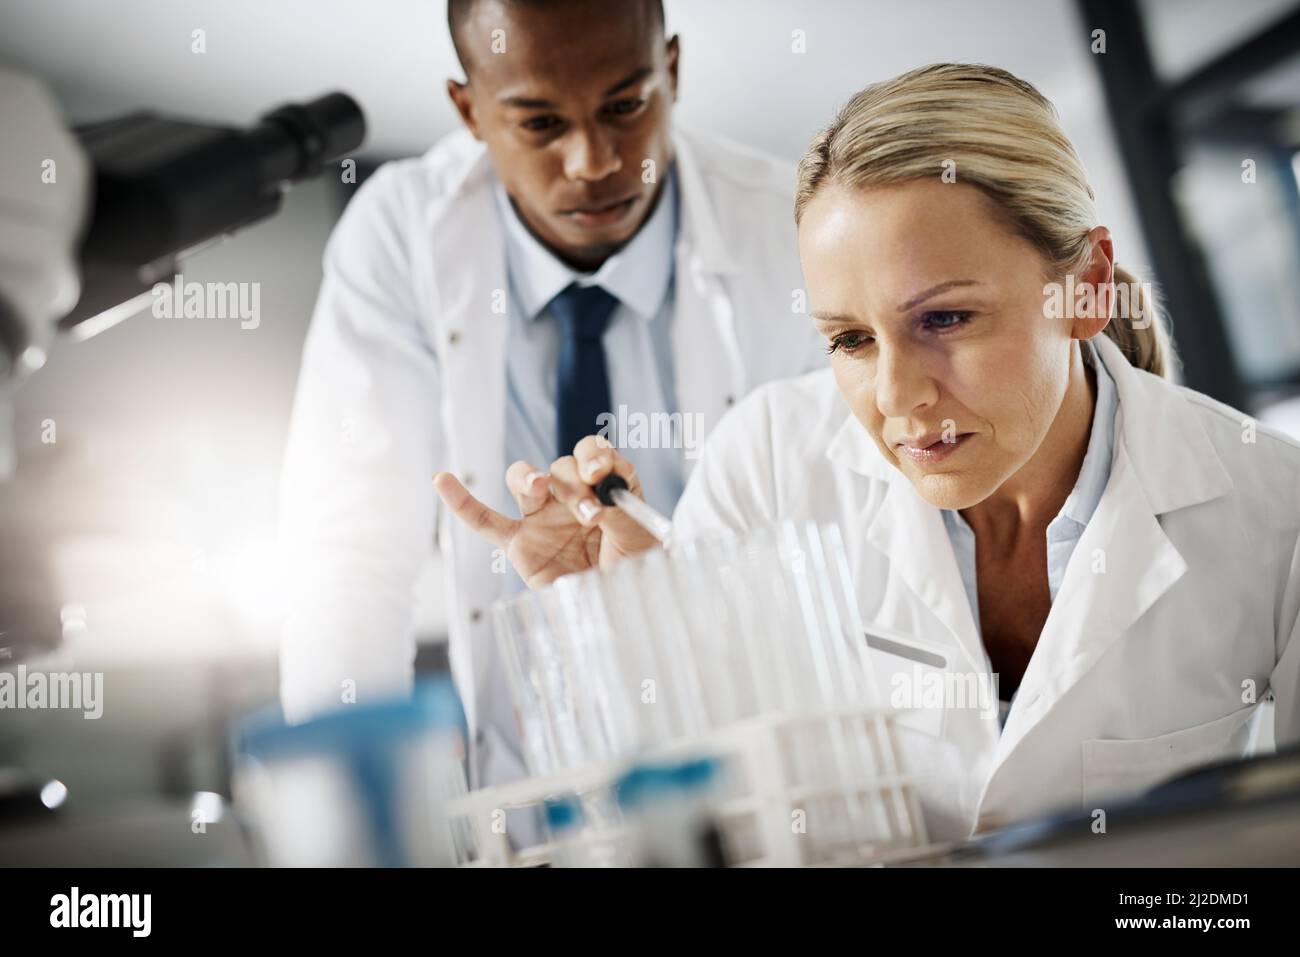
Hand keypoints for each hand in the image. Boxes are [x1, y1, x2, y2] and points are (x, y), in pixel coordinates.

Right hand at [433, 436, 660, 589]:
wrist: (624, 613)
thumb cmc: (638, 573)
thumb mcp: (640, 540)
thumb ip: (621, 513)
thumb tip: (598, 497)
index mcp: (607, 488)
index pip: (593, 454)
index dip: (594, 455)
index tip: (600, 472)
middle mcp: (574, 497)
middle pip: (560, 468)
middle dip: (573, 483)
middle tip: (590, 513)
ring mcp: (544, 519)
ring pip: (524, 482)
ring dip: (529, 478)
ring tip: (539, 487)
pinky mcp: (519, 544)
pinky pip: (486, 521)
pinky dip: (463, 502)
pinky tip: (443, 480)